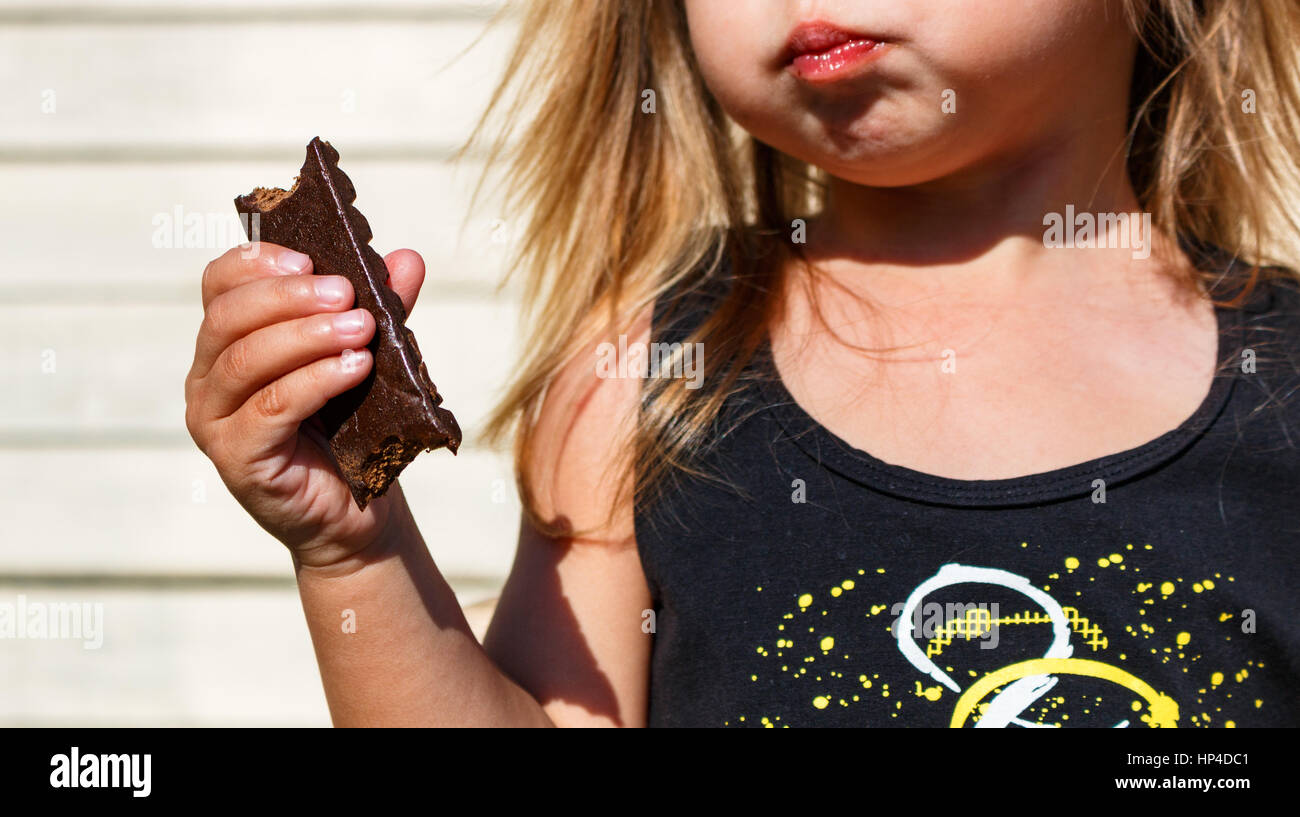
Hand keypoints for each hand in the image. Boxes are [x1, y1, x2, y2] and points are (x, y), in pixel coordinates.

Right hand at [184, 243, 427, 567]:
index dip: (257, 262)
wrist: (357, 512)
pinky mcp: (237, 458)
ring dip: (307, 336)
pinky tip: (356, 368)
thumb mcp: (365, 357)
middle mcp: (207, 379)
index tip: (310, 259)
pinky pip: (271, 408)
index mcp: (226, 343)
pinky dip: (315, 381)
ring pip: (246, 361)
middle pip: (228, 317)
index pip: (219, 284)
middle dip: (289, 296)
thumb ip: (379, 308)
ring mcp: (215, 421)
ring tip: (362, 328)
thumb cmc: (351, 431)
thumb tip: (408, 259)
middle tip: (347, 293)